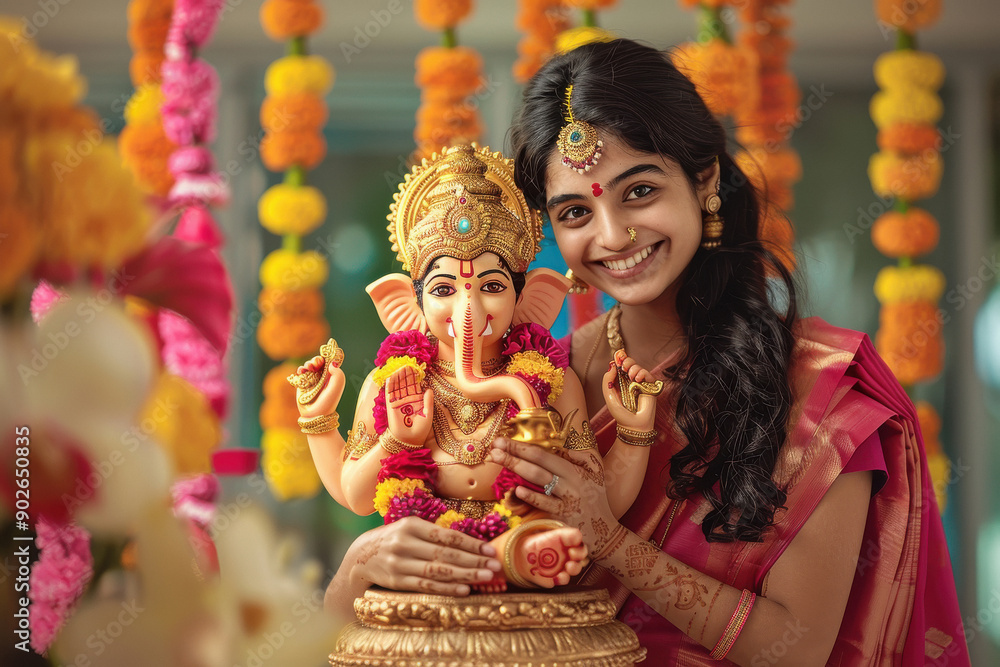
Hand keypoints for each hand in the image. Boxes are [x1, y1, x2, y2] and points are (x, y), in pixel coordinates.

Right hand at [294, 356, 345, 418]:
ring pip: (309, 365)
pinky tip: (301, 371)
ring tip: (308, 368)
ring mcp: (311, 379)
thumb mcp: (336, 388)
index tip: (324, 357)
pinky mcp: (302, 383)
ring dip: (308, 363)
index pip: (329, 362)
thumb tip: (332, 363)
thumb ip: (338, 375)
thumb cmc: (328, 402)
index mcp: (331, 376)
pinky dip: (300, 369)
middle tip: (315, 363)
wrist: (315, 414)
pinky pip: (300, 372)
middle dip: (316, 360)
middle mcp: (321, 376)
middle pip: (318, 362)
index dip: (326, 357)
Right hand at [347, 517, 502, 595]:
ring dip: (465, 575)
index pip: (447, 536)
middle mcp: (404, 543)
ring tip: (485, 578)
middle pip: (445, 554)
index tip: (490, 550)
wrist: (360, 557)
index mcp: (411, 525)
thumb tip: (470, 542)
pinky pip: (426, 586)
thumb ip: (434, 533)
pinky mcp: (397, 581)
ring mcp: (400, 564)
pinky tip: (464, 590)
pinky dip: (446, 589)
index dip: (470, 543)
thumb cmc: (394, 540)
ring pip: (438, 571)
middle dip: (473, 561)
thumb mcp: (409, 528)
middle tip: (495, 567)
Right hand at [385, 365, 432, 445]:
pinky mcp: (391, 406)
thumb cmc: (419, 430)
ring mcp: (398, 402)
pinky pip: (390, 394)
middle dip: (406, 375)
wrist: (408, 440)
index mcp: (417, 402)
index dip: (415, 378)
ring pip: (398, 387)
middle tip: (407, 365)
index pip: (415, 387)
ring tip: (400, 367)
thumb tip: (428, 388)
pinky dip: (390, 386)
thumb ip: (428, 401)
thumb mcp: (427, 414)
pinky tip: (391, 377)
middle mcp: (407, 401)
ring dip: (398, 378)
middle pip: (406, 385)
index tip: (416, 369)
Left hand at [489, 438, 615, 556]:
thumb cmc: (596, 500)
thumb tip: (560, 445)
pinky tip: (518, 490)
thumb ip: (580, 457)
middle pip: (537, 465)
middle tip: (493, 447)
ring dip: (516, 468)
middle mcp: (570, 483)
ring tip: (497, 460)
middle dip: (513, 454)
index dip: (521, 446)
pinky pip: (546, 505)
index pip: (543, 455)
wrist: (605, 533)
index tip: (502, 440)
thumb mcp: (595, 473)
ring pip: (539, 480)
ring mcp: (566, 500)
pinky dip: (532, 497)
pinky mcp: (563, 518)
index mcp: (575, 470)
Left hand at [602, 355, 655, 431]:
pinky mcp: (650, 387)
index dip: (619, 359)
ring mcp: (640, 384)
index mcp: (620, 382)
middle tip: (624, 367)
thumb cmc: (621, 414)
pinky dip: (643, 373)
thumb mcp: (609, 395)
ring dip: (634, 368)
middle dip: (627, 361)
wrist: (633, 425)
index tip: (618, 356)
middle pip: (630, 363)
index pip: (620, 366)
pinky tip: (638, 380)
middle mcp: (630, 381)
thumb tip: (612, 366)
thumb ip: (607, 380)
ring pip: (639, 367)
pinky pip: (648, 374)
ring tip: (631, 377)